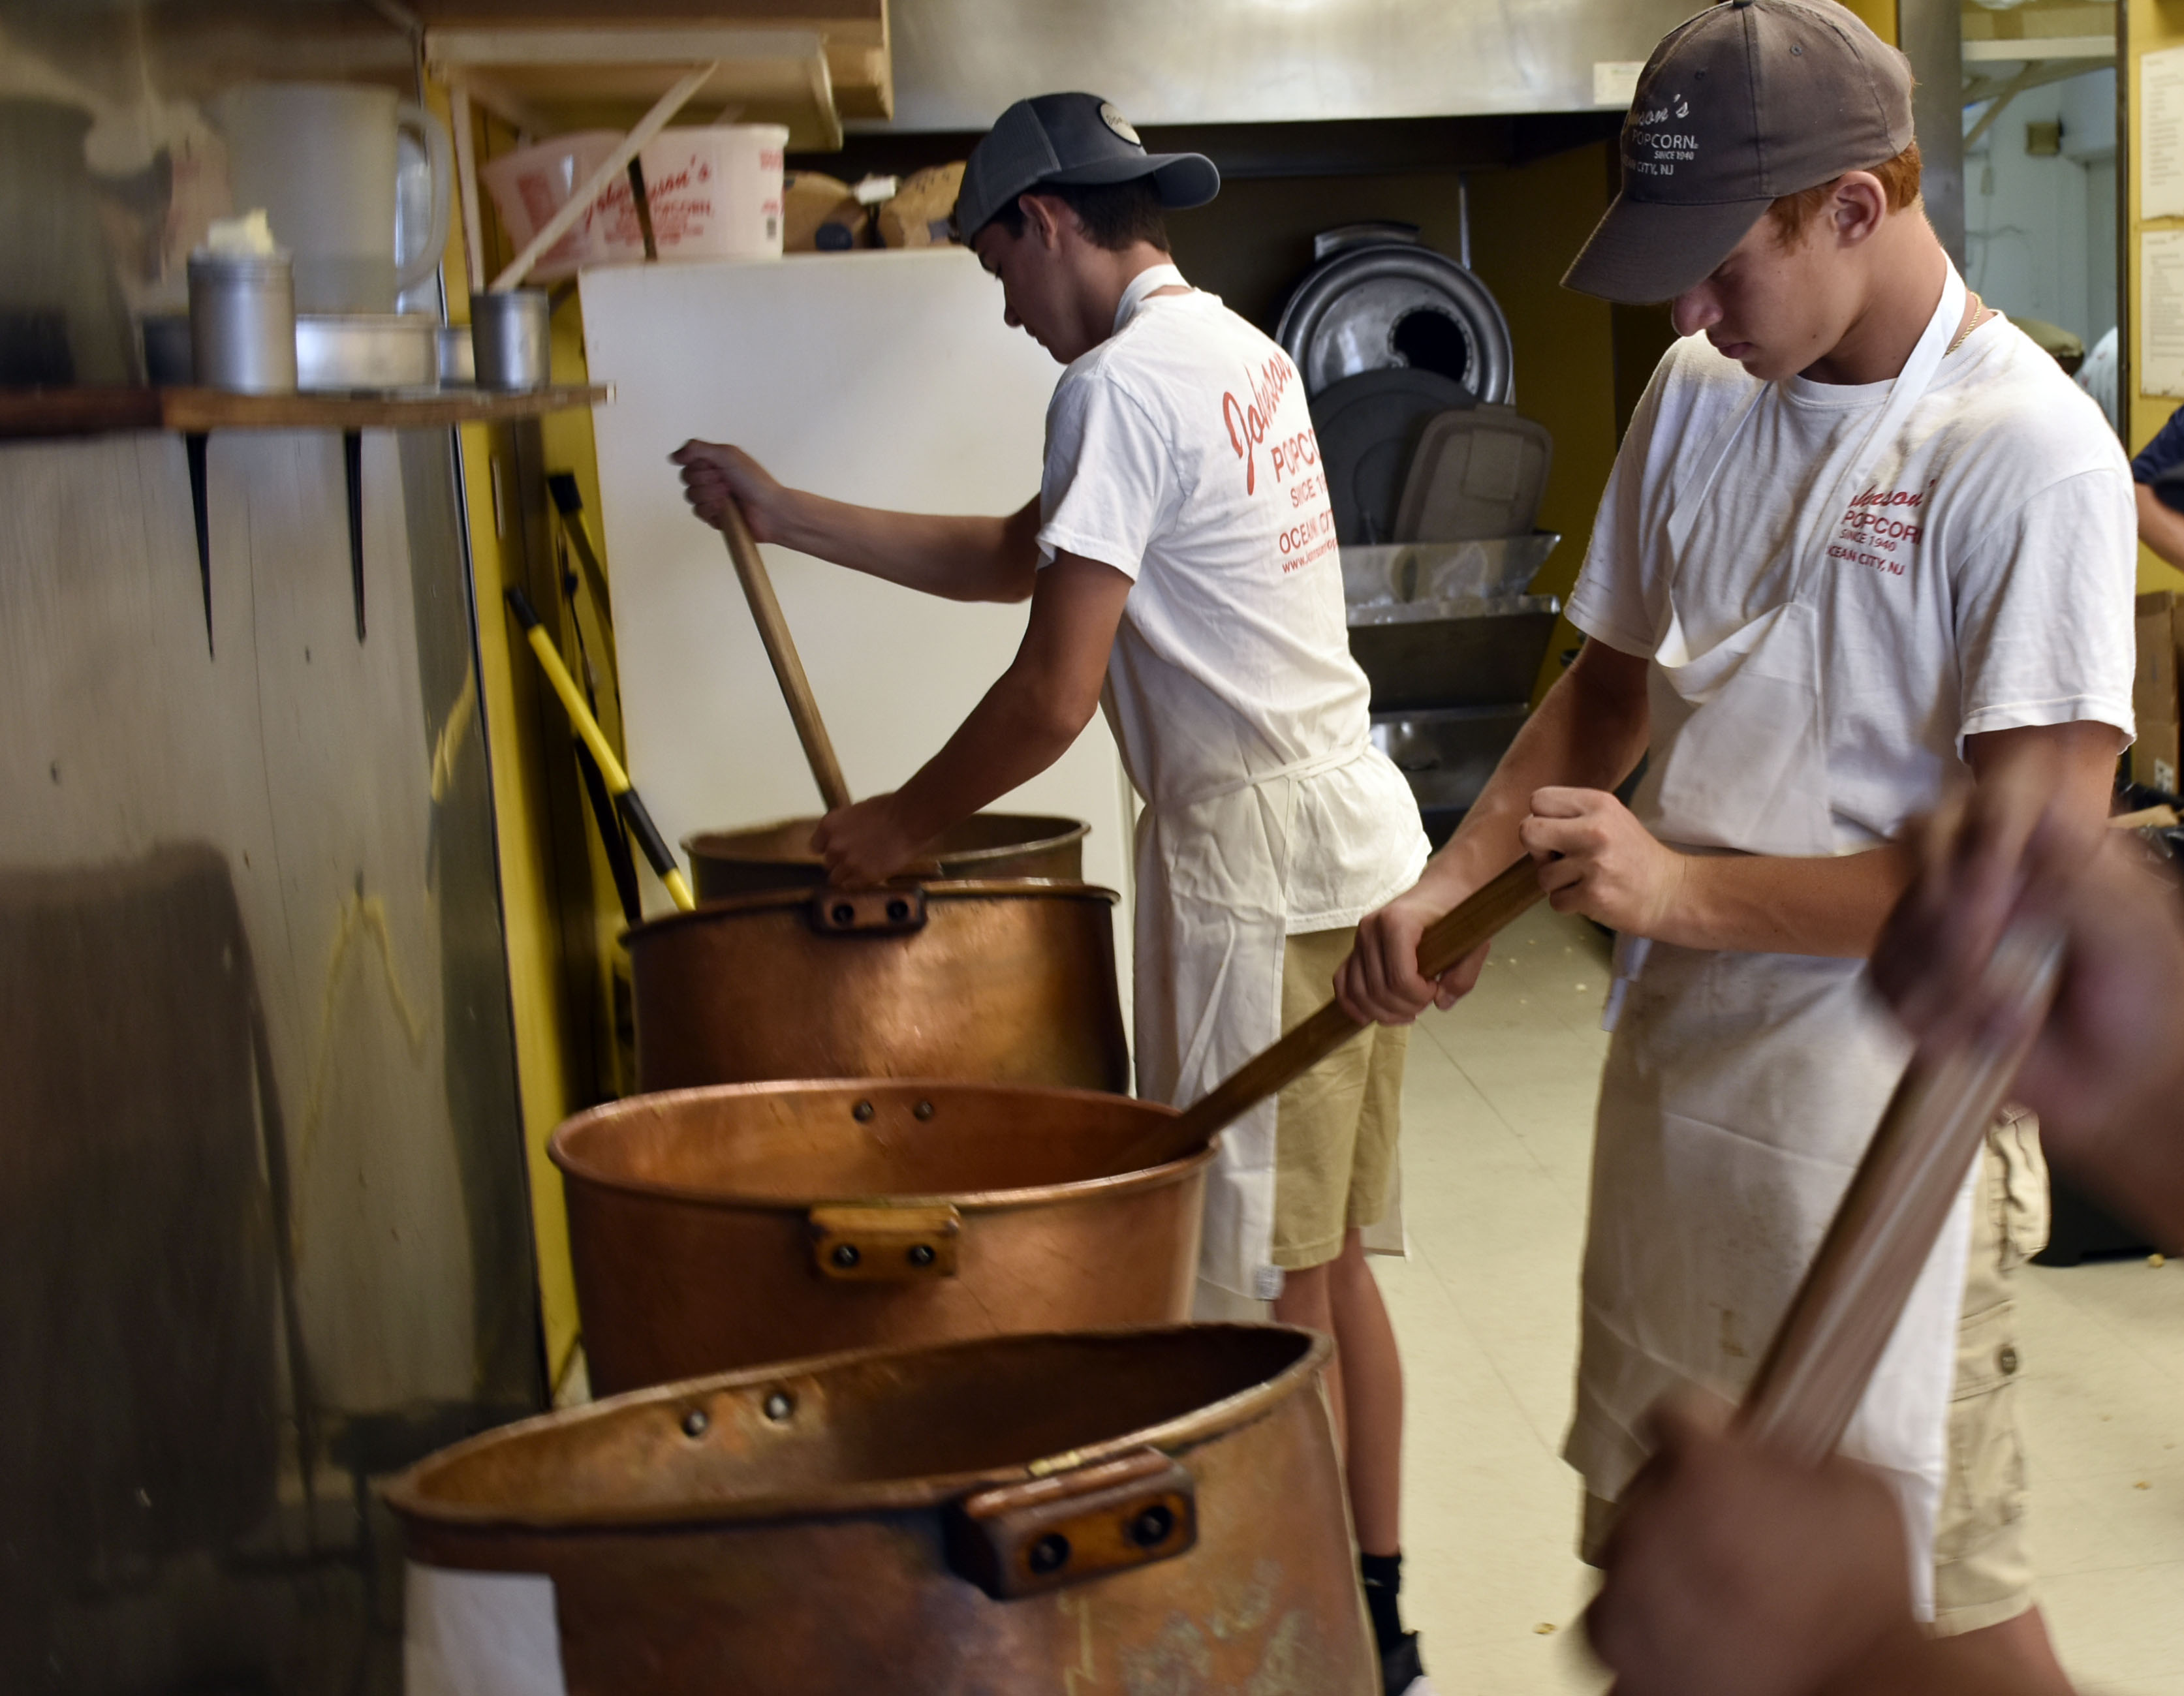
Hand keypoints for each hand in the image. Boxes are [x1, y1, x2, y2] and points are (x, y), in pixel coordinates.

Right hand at [669, 440, 791, 540]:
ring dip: (710, 494)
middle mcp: (711, 479)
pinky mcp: (713, 516)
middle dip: (707, 480)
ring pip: (691, 495)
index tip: (717, 466)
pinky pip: (698, 511)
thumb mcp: (727, 455)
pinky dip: (711, 509)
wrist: (769, 510)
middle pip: (686, 477)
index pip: (687, 460)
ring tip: (729, 496)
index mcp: (715, 462)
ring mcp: (711, 499)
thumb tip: (673, 456)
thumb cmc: (755, 482)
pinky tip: (725, 509)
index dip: (700, 465)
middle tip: (727, 482)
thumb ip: (697, 449)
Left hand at [809, 794, 923, 886]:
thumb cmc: (888, 808)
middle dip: (840, 861)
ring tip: (862, 868)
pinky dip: (859, 881)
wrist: (909, 819)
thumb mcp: (857, 811)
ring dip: (847, 874)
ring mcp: (848, 863)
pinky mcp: (864, 876)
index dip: (828, 849)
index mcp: (829, 825)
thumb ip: (846, 827)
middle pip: (828, 863)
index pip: (816, 847)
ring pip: (836, 878)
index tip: (838, 850)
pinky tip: (869, 874)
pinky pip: (852, 885)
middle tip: (856, 857)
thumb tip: (845, 836)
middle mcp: (834, 846)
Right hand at [1335, 887, 1489, 1025]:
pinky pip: (1342, 982)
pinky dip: (1353, 1004)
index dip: (1420, 997)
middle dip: (1404, 1008)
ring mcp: (1359, 937)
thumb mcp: (1473, 942)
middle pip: (1379, 990)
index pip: (1400, 979)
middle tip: (1425, 1003)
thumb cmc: (1458, 912)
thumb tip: (1441, 1003)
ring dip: (1383, 1012)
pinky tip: (1370, 1016)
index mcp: (1398, 922)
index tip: (1436, 989)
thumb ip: (1462, 976)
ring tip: (1407, 1011)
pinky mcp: (1356, 947)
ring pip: (1359, 992)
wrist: (1444, 888)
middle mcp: (1371, 928)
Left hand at [1520, 787, 1685, 934]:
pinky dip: (1569, 903)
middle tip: (1559, 858)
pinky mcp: (1593, 895)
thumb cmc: (1632, 854)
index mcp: (1597, 803)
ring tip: (1585, 879)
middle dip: (1537, 850)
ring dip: (1558, 883)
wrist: (1671, 891)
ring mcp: (1594, 864)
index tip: (1558, 834)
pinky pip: (1555, 901)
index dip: (1541, 819)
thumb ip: (1570, 814)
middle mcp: (1595, 830)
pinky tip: (1591, 895)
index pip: (1538, 800)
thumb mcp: (1608, 817)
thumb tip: (1528, 825)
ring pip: (1541, 875)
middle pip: (1528, 832)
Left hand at [1587, 1394, 1913, 1695]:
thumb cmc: (1866, 1602)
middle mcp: (1647, 1522)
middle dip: (1683, 1512)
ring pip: (1623, 1560)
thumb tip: (1768, 1440)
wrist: (1861, 1693)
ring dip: (1659, 1571)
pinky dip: (1645, 1631)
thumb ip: (1793, 1451)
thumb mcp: (1859, 1492)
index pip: (1673, 1418)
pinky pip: (1616, 1626)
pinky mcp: (1618, 1654)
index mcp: (1702, 1467)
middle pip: (1647, 1494)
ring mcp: (1624, 1592)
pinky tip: (1691, 1638)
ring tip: (1716, 1600)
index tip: (1720, 1453)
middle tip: (1733, 1544)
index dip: (1703, 1435)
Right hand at [1875, 781, 2183, 1178]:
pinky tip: (1968, 1039)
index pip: (2003, 789)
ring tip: (2007, 1026)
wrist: (2116, 1087)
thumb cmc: (2143, 1004)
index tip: (2002, 895)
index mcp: (2048, 845)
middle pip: (1924, 835)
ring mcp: (1942, 922)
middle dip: (1948, 908)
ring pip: (1900, 920)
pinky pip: (1881, 979)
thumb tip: (2008, 848)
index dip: (1987, 829)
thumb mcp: (2132, 931)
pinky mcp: (1914, 977)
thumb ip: (2074, 878)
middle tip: (1982, 962)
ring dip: (1948, 985)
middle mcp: (1987, 870)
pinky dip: (1922, 1015)